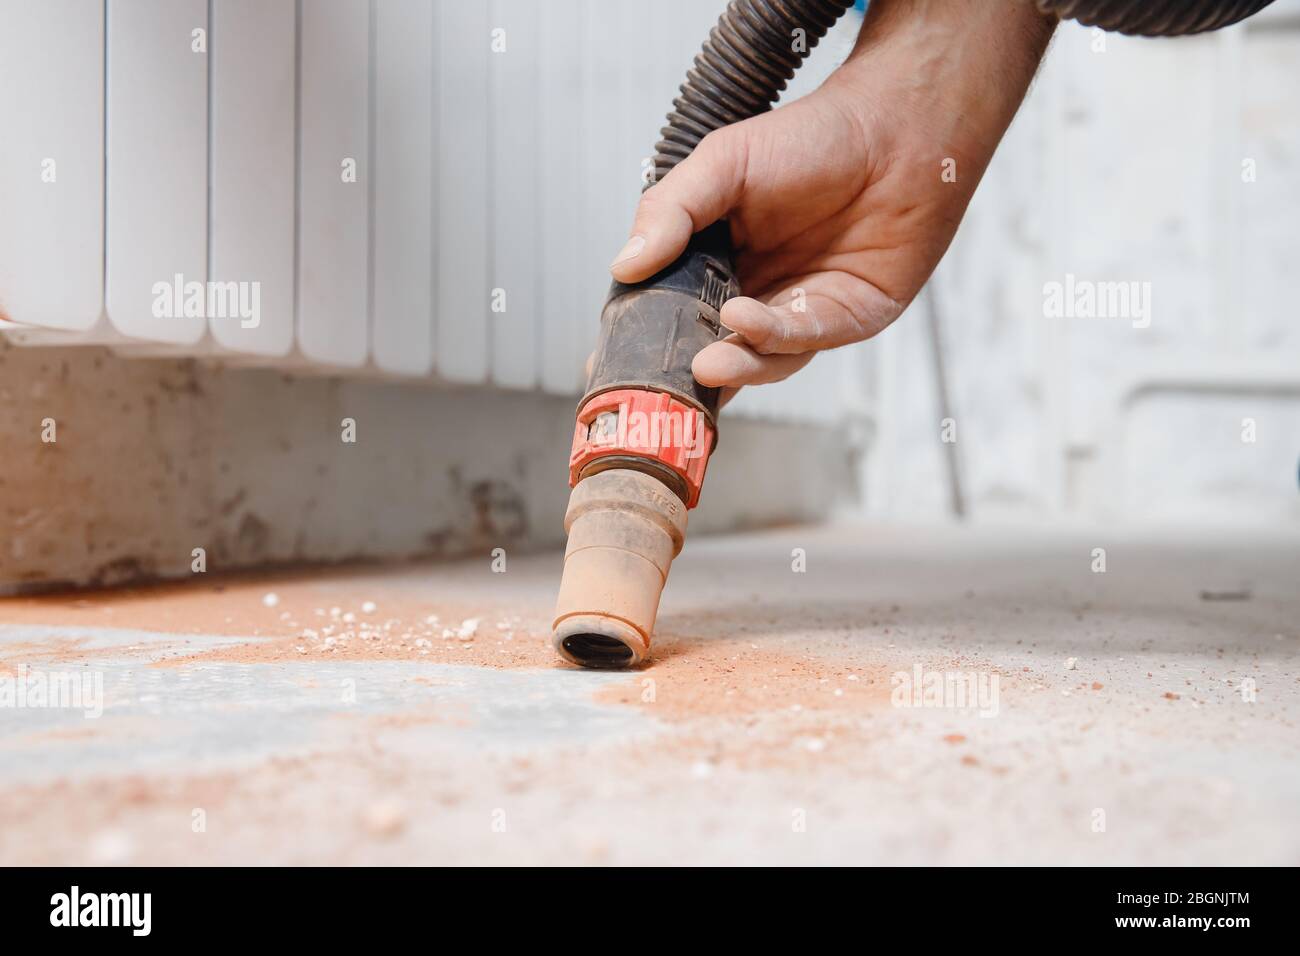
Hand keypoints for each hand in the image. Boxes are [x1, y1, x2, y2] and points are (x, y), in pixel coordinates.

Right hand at [610, 0, 1055, 394]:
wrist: (898, 126)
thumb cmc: (812, 138)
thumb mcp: (721, 164)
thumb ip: (670, 211)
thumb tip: (622, 266)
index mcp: (718, 264)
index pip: (671, 313)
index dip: (641, 340)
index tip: (604, 363)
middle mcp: (757, 294)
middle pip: (711, 349)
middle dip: (684, 375)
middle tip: (656, 384)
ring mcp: (802, 313)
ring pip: (759, 359)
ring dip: (732, 364)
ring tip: (705, 361)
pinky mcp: (847, 320)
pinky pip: (804, 341)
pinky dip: (772, 337)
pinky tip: (745, 319)